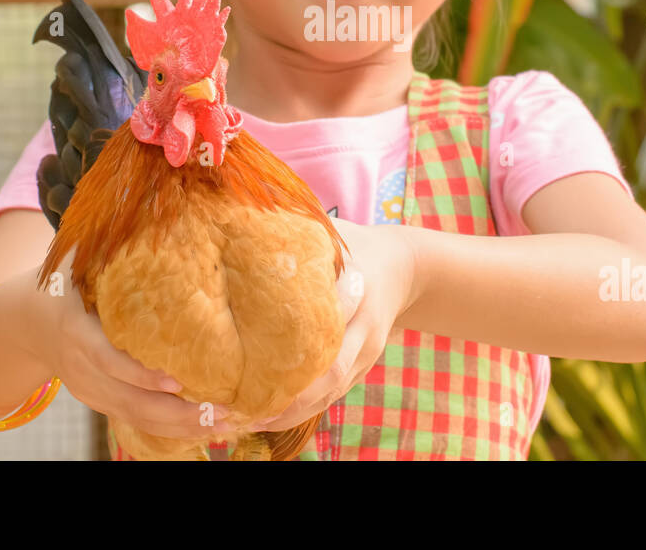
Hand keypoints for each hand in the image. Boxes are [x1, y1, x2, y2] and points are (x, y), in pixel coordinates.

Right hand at [15, 260, 232, 438]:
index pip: (108, 360)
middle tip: (222, 411)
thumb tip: (139, 203)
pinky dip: (173, 429)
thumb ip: (100, 243)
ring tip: (227, 422)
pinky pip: (138, 422)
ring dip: (183, 427)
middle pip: (131, 402)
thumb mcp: (70, 262)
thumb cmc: (59, 283)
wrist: (24, 323)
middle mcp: (83, 371)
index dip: (139, 373)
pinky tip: (209, 426)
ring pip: (138, 419)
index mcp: (76, 334)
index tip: (175, 379)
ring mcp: (92, 392)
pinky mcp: (102, 402)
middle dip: (176, 412)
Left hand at [247, 218, 416, 432]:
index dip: (288, 365)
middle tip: (239, 413)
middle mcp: (364, 331)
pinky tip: (266, 416)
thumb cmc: (357, 245)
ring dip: (290, 413)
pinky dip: (301, 409)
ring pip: (329, 394)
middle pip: (327, 378)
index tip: (248, 376)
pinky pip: (332, 395)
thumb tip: (240, 223)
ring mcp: (366, 353)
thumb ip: (297, 236)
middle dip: (285, 402)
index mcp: (356, 294)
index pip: (325, 338)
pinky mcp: (362, 366)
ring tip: (245, 422)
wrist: (406, 266)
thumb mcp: (333, 235)